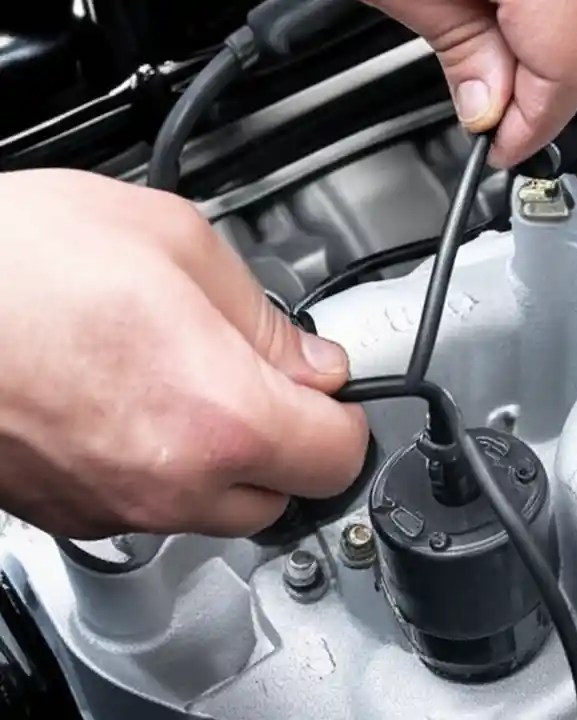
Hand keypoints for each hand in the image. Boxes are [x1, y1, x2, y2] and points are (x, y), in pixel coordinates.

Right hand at [0, 170, 368, 538]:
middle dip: (288, 441)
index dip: (344, 413)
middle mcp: (169, 481)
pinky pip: (146, 506)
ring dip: (224, 458)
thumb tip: (312, 361)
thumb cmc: (11, 259)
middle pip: (283, 496)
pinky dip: (159, 466)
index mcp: (219, 415)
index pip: (340, 456)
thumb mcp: (173, 241)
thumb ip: (265, 317)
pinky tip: (127, 399)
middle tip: (259, 379)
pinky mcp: (62, 512)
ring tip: (181, 378)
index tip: (329, 386)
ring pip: (214, 509)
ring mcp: (110, 506)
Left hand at [366, 0, 576, 168]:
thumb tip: (489, 106)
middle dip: (546, 85)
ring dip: (551, 41)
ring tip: (489, 61)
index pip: (570, 59)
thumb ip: (456, 40)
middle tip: (491, 117)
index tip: (504, 150)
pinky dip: (549, 5)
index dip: (537, 121)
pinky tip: (504, 15)